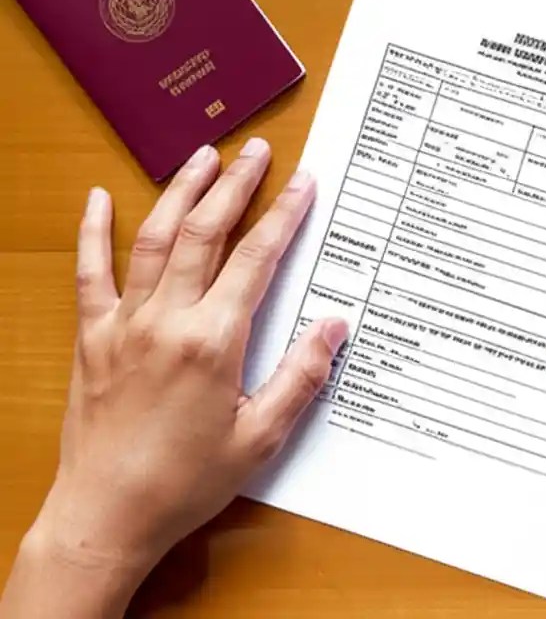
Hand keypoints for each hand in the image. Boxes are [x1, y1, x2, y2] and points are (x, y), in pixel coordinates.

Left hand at [0, 140, 346, 618]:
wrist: (107, 514)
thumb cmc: (186, 482)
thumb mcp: (260, 437)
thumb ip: (300, 376)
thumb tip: (334, 327)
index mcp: (213, 342)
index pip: (256, 260)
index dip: (283, 215)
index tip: (301, 183)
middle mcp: (167, 320)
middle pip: (205, 233)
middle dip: (235, 186)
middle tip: (258, 150)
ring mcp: (124, 324)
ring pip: (154, 239)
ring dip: (180, 192)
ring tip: (203, 156)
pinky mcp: (92, 338)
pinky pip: (91, 273)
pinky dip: (95, 231)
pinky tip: (99, 198)